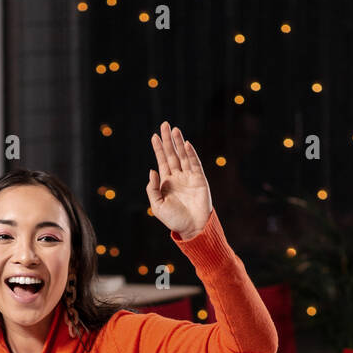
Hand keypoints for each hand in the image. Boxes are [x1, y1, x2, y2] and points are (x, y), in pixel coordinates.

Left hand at [147, 122, 211, 239]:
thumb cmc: (174, 220)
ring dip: (179, 142)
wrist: (192, 228)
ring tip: (174, 129)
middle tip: (164, 125)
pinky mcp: (199, 179)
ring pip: (183, 156)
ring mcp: (189, 177)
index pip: (162, 161)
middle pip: (172, 154)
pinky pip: (194, 163)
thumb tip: (152, 170)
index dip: (158, 148)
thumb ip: (152, 189)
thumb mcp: (157, 206)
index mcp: (166, 182)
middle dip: (168, 140)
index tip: (154, 136)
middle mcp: (178, 177)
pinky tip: (186, 144)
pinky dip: (190, 153)